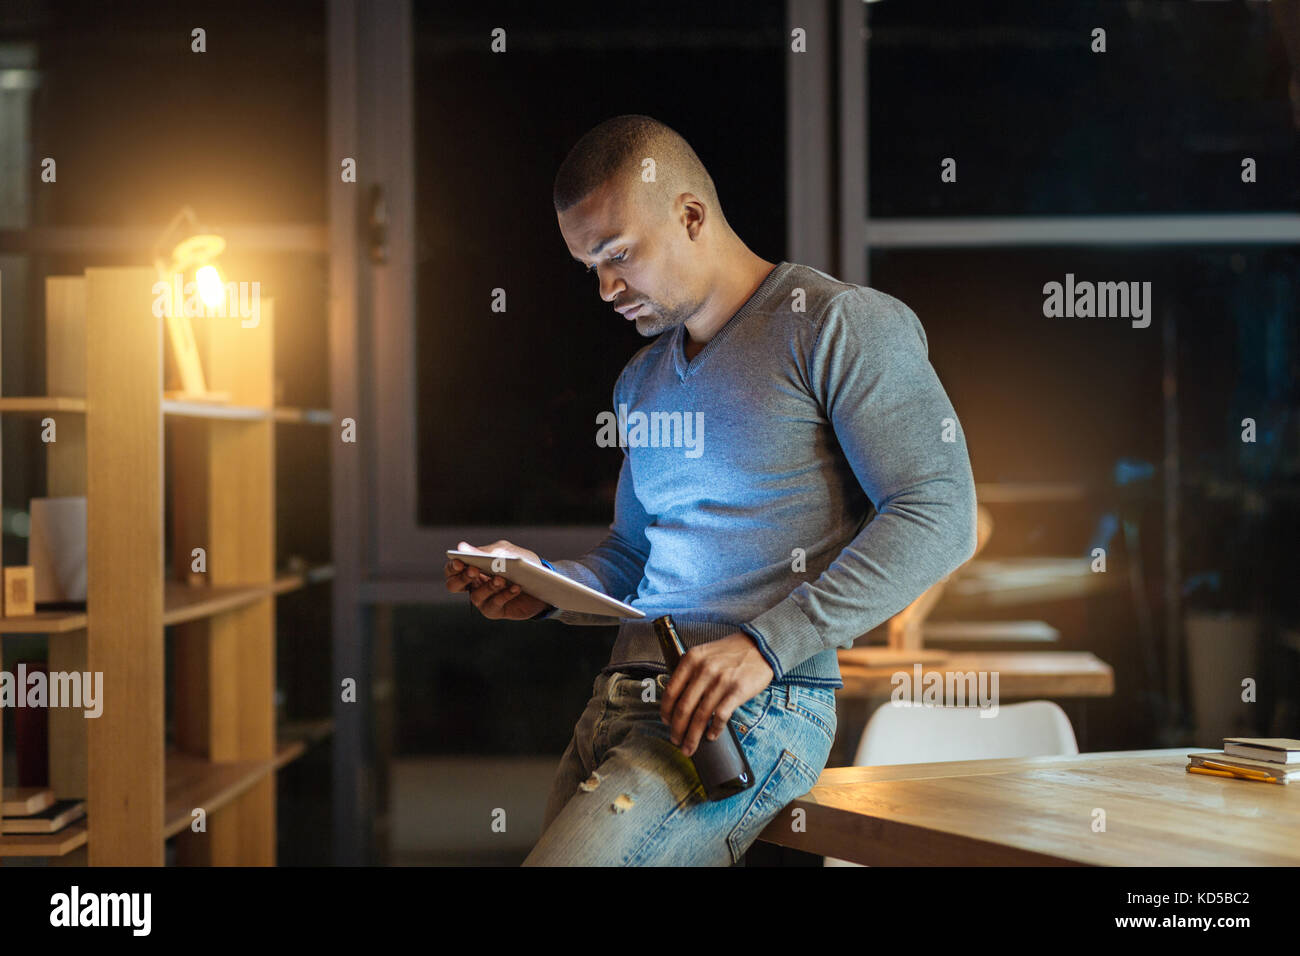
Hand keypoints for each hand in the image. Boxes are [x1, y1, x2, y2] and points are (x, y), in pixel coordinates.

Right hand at [445, 539, 551, 620]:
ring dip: (488, 586)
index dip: (452, 567)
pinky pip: (494, 604)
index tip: (460, 562)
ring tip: (501, 578)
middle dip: (462, 578)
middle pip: (454, 585)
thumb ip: (484, 552)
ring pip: (476, 596)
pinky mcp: (495, 610)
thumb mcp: (505, 553)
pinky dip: (505, 594)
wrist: (543, 581)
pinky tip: (516, 587)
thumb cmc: (520, 563)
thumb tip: (461, 547)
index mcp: (471, 567)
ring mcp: (483, 599)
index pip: (452, 569)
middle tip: (474, 570)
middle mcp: (473, 585)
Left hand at [659, 631, 774, 756]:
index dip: (666, 711)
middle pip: (684, 708)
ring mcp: (721, 681)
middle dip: (677, 729)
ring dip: (692, 736)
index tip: (666, 722)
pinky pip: (721, 716)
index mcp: (691, 659)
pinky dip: (714, 730)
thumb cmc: (731, 653)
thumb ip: (690, 672)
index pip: (671, 691)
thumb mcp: (704, 654)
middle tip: (676, 740)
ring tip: (689, 746)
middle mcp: (704, 669)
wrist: (760, 647)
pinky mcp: (737, 691)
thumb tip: (676, 700)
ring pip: (700, 716)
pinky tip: (711, 737)